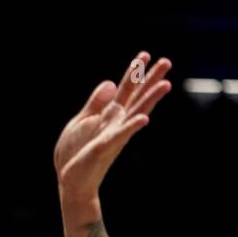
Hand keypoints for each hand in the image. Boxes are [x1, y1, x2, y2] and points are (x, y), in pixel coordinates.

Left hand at [53, 52, 170, 202]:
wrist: (70, 181)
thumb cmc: (75, 153)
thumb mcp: (81, 121)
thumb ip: (96, 103)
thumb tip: (111, 83)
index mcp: (109, 115)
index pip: (125, 89)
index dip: (134, 72)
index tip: (145, 55)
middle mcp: (116, 123)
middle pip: (137, 97)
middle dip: (151, 80)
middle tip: (167, 61)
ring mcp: (113, 135)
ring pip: (135, 113)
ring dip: (151, 99)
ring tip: (166, 85)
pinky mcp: (105, 147)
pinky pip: (120, 135)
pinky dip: (131, 127)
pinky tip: (143, 119)